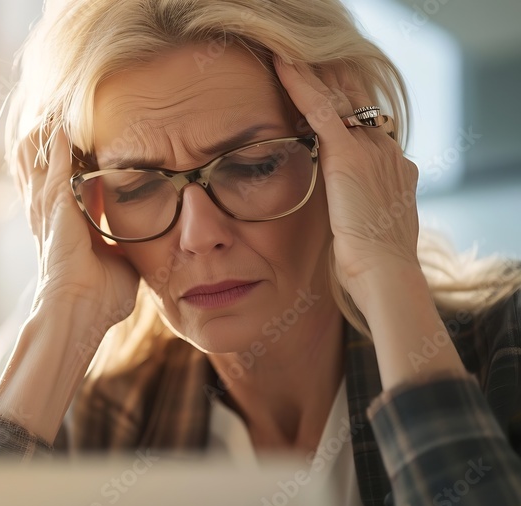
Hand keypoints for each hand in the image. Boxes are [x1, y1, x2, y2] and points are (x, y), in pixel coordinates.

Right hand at [17, 125, 139, 324]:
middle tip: (53, 110)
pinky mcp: (55, 206)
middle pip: (41, 164)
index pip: (63, 182)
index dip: (68, 160)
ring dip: (47, 135)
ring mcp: (48, 209)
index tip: (78, 137)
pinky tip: (62, 122)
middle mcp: (50, 213)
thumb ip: (129, 246)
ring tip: (52, 107)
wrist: (78, 313)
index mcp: (66, 225)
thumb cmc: (99, 300)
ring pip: (40, 160)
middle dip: (46, 139)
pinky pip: (56, 165)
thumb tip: (157, 245)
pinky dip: (59, 143)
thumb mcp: (120, 264)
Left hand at [273, 56, 421, 297]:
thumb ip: (358, 211)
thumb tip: (346, 215)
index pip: (371, 128)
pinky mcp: (348, 156)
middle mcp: (388, 152)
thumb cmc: (373, 265)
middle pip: (358, 106)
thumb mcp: (370, 230)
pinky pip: (322, 109)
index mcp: (397, 169)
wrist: (385, 272)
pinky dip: (300, 85)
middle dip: (333, 84)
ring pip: (339, 100)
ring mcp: (371, 151)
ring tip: (289, 58)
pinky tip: (281, 66)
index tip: (331, 97)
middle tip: (307, 64)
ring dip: (314, 76)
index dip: (350, 109)